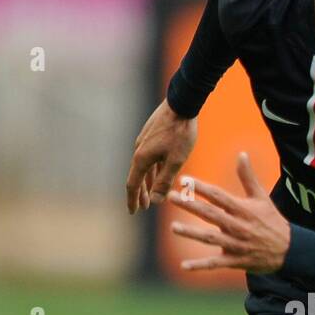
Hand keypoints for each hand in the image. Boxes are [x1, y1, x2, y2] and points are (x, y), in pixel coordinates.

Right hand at [126, 99, 196, 213]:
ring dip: (147, 182)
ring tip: (151, 194)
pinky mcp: (152, 135)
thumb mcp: (176, 161)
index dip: (133, 199)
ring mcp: (144, 141)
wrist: (182, 103)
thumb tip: (156, 200)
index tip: (133, 212)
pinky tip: (159, 173)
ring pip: (144, 167)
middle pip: (137, 176)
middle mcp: (139, 149)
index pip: (133, 184)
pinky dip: (152, 169)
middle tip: (144, 207)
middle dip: (140, 193)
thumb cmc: (180, 133)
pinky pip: (149, 157)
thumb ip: (164, 181)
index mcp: (142, 158)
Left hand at [168, 152, 290, 273]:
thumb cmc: (272, 221)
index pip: (219, 196)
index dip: (201, 187)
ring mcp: (236, 244)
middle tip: (171, 197)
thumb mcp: (262, 197)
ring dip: (192, 233)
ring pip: (210, 238)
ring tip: (173, 227)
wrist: (289, 250)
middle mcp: (238, 226)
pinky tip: (184, 266)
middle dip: (190, 205)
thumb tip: (241, 154)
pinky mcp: (236, 260)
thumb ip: (248, 177)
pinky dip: (200, 265)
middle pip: (211, 214)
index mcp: (243, 209)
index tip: (184, 180)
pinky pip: (216, 263)